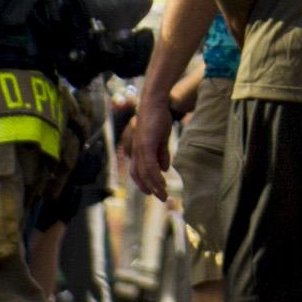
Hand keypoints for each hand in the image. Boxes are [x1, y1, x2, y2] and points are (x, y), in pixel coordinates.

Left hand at [121, 83, 175, 204]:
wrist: (154, 102)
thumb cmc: (158, 118)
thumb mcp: (162, 138)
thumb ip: (162, 154)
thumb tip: (165, 168)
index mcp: (139, 150)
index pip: (137, 172)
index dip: (143, 183)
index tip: (152, 193)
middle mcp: (136, 151)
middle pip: (139, 175)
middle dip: (149, 188)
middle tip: (161, 198)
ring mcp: (140, 148)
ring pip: (145, 173)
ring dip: (155, 186)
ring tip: (164, 194)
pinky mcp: (146, 145)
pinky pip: (150, 165)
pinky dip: (155, 176)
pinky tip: (162, 183)